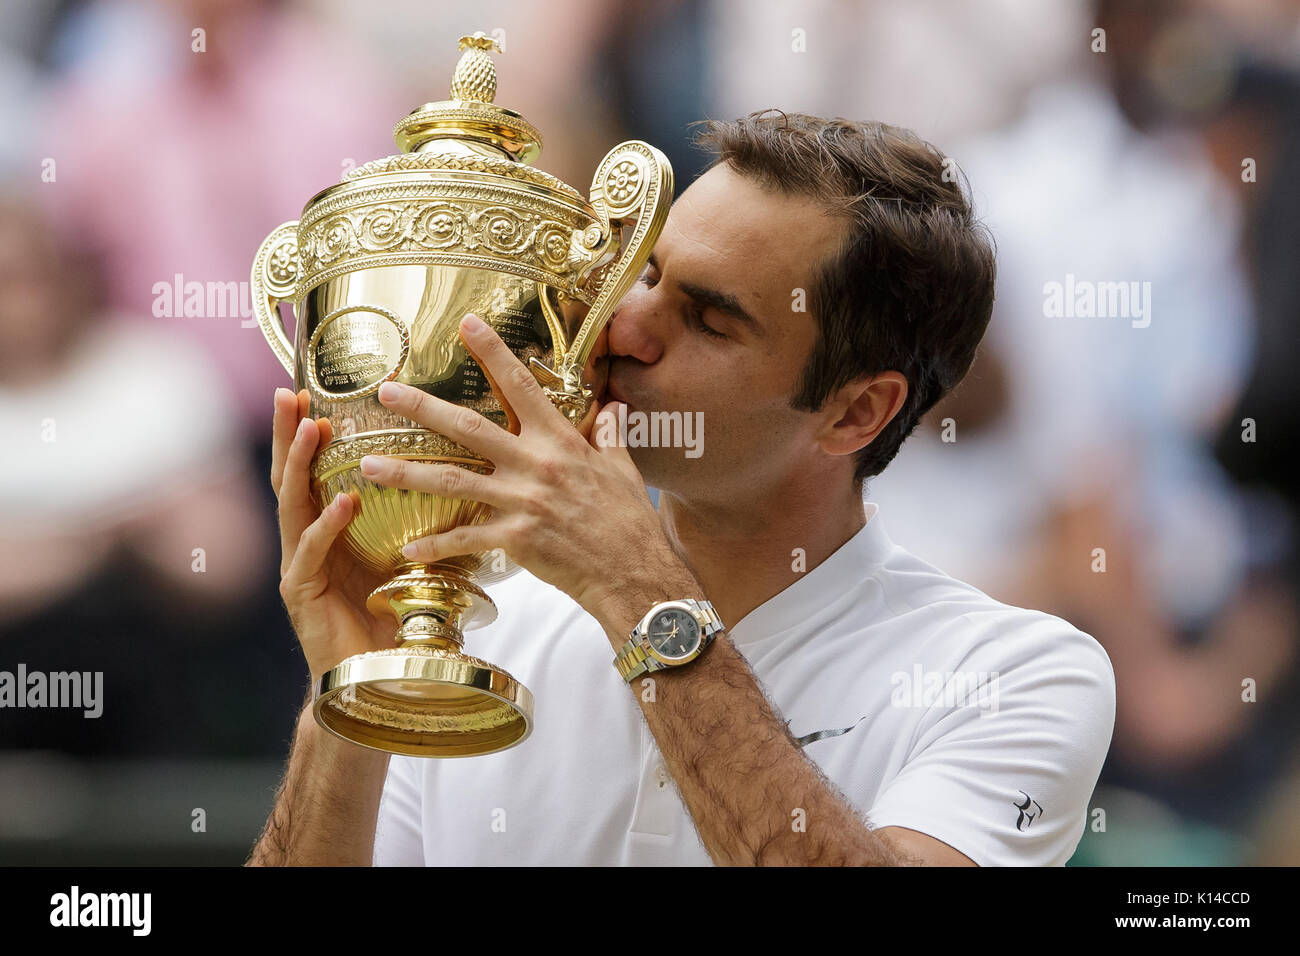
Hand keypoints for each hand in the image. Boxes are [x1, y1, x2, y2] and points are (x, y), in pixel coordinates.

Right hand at [271, 387, 395, 681]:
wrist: (379, 680)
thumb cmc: (397, 619)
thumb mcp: (411, 557)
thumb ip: (419, 522)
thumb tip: (468, 477)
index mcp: (330, 530)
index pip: (315, 471)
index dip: (311, 433)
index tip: (315, 390)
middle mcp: (307, 542)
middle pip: (291, 477)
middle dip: (288, 434)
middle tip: (290, 393)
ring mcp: (299, 567)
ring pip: (291, 506)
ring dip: (300, 465)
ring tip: (311, 429)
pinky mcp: (302, 596)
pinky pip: (311, 553)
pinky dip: (326, 526)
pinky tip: (342, 503)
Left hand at [355, 314, 679, 621]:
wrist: (634, 572)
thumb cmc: (629, 521)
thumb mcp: (622, 469)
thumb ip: (609, 435)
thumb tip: (613, 408)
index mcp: (560, 441)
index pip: (521, 386)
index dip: (492, 353)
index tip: (467, 325)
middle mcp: (535, 464)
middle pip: (467, 428)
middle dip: (422, 407)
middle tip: (386, 391)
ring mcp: (522, 501)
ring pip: (451, 480)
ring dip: (405, 472)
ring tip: (368, 465)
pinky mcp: (515, 538)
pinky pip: (464, 537)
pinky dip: (434, 544)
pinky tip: (407, 547)